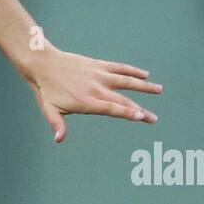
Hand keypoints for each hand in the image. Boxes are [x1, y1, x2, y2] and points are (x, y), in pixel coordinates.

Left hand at [26, 45, 161, 143]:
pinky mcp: (99, 65)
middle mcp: (97, 88)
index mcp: (87, 102)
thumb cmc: (46, 90)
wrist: (44, 64)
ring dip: (144, 86)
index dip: (127, 113)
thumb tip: (59, 139)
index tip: (141, 117)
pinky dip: (132, 71)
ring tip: (159, 90)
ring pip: (126, 81)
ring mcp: (100, 75)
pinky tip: (145, 74)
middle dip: (140, 109)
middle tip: (154, 119)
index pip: (111, 109)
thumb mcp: (49, 110)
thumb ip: (57, 124)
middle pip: (123, 100)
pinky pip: (120, 68)